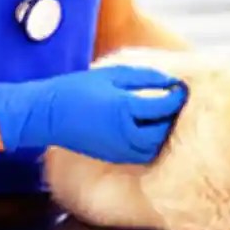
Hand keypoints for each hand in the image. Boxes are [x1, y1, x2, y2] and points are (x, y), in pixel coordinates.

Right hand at [0, 66, 187, 163]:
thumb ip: (144, 78)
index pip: (163, 106)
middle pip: (162, 129)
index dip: (175, 95)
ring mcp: (119, 147)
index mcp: (125, 109)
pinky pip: (140, 152)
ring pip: (153, 144)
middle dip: (170, 115)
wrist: (49, 114)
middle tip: (173, 100)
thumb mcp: (112, 75)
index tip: (180, 86)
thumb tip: (171, 81)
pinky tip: (143, 126)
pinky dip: (147, 141)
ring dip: (160, 130)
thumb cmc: (78, 89)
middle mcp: (125, 133)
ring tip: (159, 114)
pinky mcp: (113, 155)